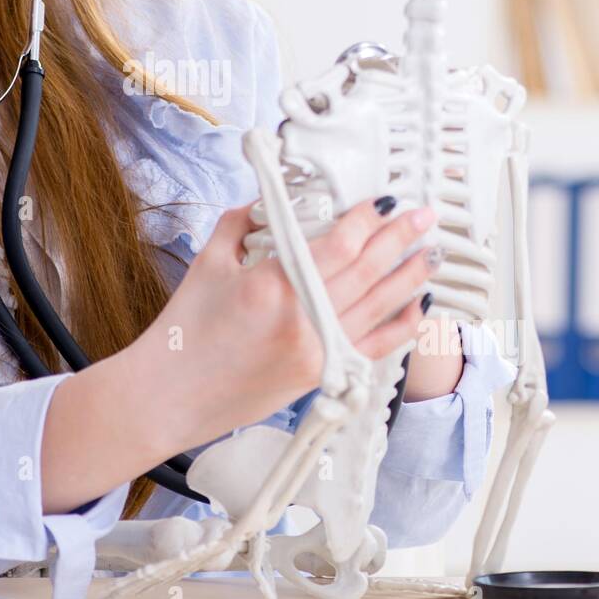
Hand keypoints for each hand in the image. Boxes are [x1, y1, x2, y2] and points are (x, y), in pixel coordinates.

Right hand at [136, 197, 440, 454]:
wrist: (167, 397)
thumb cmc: (181, 332)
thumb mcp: (207, 263)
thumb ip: (241, 225)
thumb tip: (268, 204)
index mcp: (270, 284)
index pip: (336, 244)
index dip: (366, 220)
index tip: (381, 202)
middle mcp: (301, 319)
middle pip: (366, 270)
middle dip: (400, 239)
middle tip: (424, 216)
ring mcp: (315, 351)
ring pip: (378, 307)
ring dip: (409, 277)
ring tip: (431, 253)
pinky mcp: (318, 376)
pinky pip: (372, 346)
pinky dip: (399, 326)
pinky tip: (417, 306)